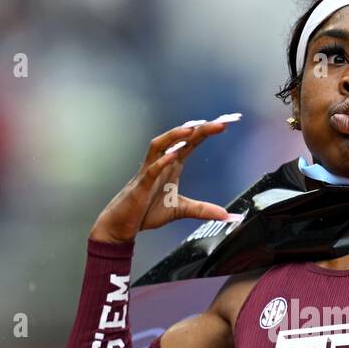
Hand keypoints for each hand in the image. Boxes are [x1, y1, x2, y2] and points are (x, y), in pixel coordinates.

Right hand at [89, 117, 241, 243]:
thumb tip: (226, 215)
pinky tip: (172, 157)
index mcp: (172, 165)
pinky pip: (150, 170)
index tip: (225, 123)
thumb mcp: (181, 210)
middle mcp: (161, 163)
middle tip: (219, 123)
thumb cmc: (146, 211)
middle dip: (198, 129)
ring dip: (174, 136)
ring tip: (191, 129)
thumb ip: (203, 210)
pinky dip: (160, 163)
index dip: (206, 132)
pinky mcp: (140, 186)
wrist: (122, 224)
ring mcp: (149, 172)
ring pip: (159, 146)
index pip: (191, 143)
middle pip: (179, 139)